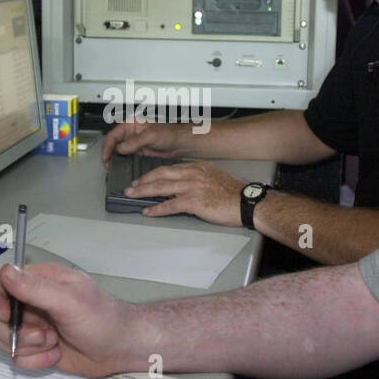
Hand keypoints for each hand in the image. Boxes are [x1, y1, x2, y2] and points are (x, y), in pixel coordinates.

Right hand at [0, 262, 135, 374]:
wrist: (121, 349)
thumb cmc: (104, 320)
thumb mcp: (70, 301)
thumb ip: (37, 289)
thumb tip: (7, 272)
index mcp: (41, 281)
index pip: (1, 281)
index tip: (5, 315)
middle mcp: (33, 301)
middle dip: (16, 330)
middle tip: (42, 335)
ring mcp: (34, 325)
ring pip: (5, 337)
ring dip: (27, 346)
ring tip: (53, 343)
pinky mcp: (37, 347)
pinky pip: (18, 356)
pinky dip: (34, 360)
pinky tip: (55, 355)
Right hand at [101, 121, 182, 166]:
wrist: (180, 143)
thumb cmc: (170, 133)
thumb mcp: (151, 135)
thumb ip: (135, 141)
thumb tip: (121, 148)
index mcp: (131, 124)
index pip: (114, 135)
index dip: (108, 146)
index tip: (106, 156)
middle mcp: (131, 133)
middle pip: (113, 143)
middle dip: (108, 153)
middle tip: (107, 164)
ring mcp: (134, 143)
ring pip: (118, 151)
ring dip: (114, 158)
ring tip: (111, 166)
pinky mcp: (138, 151)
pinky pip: (126, 157)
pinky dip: (121, 161)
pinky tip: (121, 166)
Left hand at [127, 160, 242, 226]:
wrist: (246, 202)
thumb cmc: (234, 193)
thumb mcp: (215, 177)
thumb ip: (199, 178)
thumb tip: (184, 185)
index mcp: (197, 167)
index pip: (170, 168)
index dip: (154, 173)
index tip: (146, 177)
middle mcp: (192, 174)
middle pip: (161, 174)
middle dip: (143, 180)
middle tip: (132, 186)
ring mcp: (192, 187)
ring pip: (161, 187)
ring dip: (143, 191)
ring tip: (133, 195)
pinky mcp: (193, 202)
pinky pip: (169, 205)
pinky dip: (156, 209)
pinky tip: (148, 211)